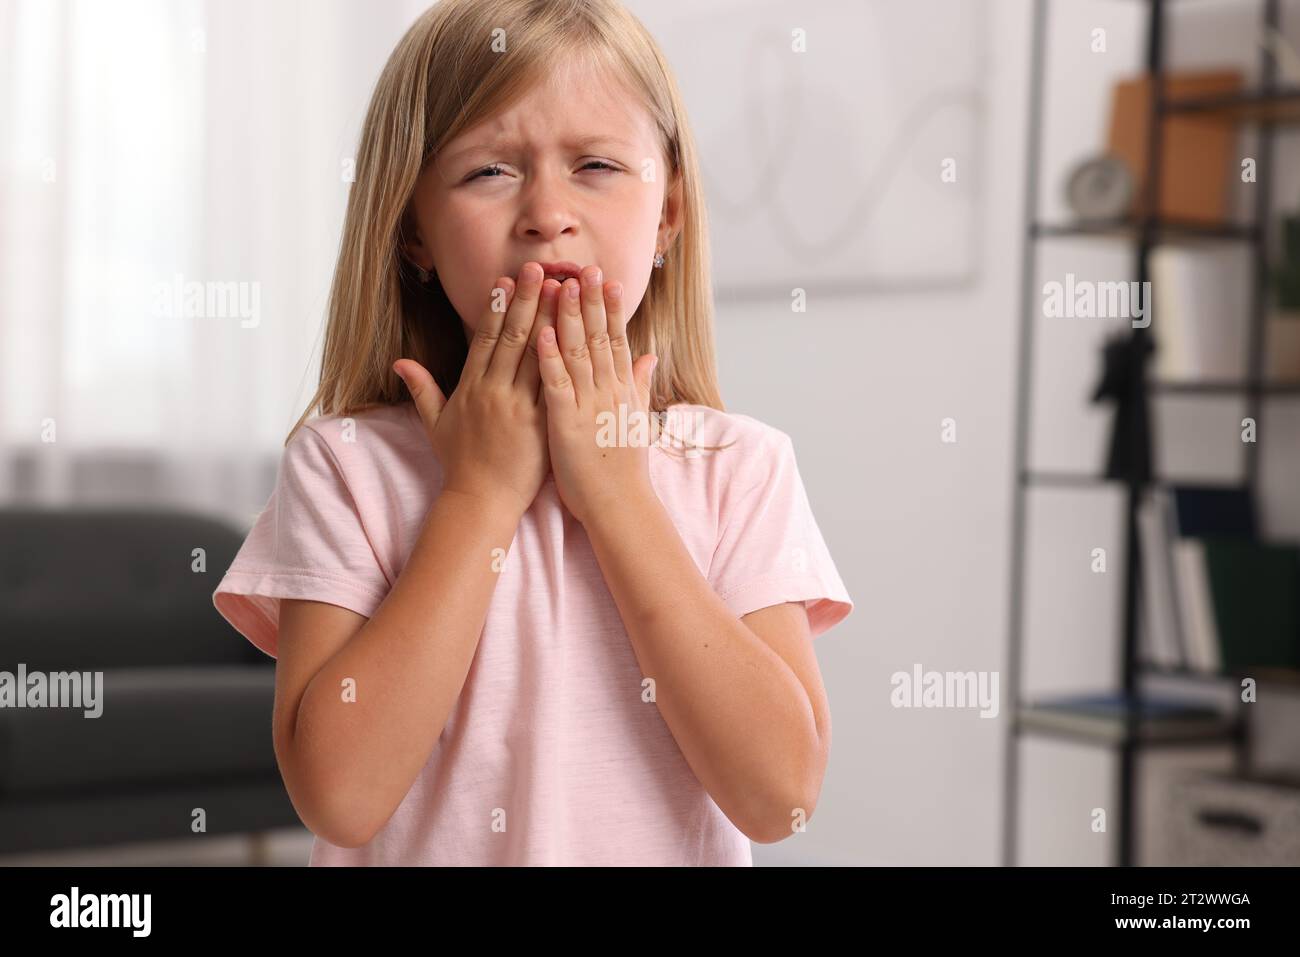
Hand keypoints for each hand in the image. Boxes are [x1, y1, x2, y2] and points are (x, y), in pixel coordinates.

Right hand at [394, 263, 562, 516]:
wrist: (481, 502)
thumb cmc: (460, 464)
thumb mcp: (435, 425)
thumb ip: (421, 390)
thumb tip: (399, 362)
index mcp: (471, 389)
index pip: (484, 339)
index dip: (496, 308)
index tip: (505, 281)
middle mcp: (494, 393)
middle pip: (512, 339)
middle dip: (525, 301)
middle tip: (538, 269)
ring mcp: (519, 408)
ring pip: (537, 357)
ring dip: (551, 321)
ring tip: (563, 291)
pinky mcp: (540, 424)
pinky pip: (556, 386)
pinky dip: (566, 361)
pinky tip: (578, 339)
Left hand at [536, 265, 658, 525]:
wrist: (620, 504)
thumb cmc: (623, 467)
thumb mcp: (636, 419)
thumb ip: (641, 384)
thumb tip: (651, 356)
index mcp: (621, 390)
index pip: (616, 340)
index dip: (610, 308)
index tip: (606, 278)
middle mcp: (608, 392)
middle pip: (599, 338)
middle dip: (590, 301)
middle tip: (585, 267)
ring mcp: (589, 405)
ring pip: (578, 353)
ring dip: (568, 318)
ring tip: (560, 286)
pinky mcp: (567, 423)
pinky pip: (557, 386)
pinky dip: (549, 359)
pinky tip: (541, 334)